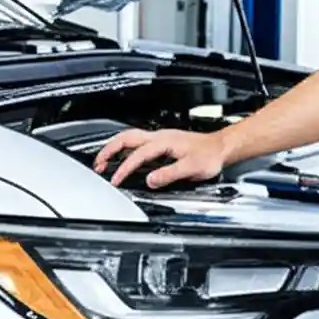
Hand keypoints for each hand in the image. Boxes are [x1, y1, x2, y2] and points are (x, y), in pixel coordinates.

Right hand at [93, 128, 229, 188]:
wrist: (220, 147)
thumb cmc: (209, 155)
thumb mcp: (191, 168)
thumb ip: (169, 174)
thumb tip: (150, 181)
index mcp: (164, 142)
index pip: (138, 155)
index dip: (125, 168)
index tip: (116, 180)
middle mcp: (159, 137)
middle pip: (127, 138)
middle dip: (109, 150)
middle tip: (98, 164)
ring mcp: (160, 138)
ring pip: (130, 138)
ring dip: (115, 148)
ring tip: (103, 160)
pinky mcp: (162, 143)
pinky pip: (138, 142)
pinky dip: (125, 149)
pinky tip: (123, 157)